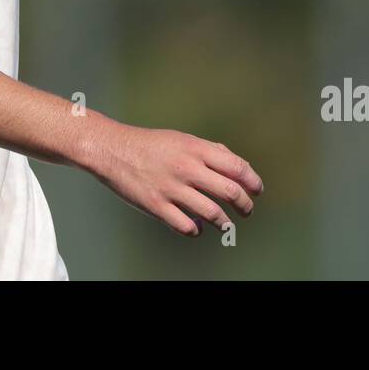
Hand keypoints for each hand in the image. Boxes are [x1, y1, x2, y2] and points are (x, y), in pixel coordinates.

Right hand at [84, 118, 262, 235]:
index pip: (237, 167)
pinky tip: (197, 228)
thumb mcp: (182, 139)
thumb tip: (235, 165)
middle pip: (231, 192)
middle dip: (245, 206)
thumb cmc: (149, 144)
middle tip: (247, 211)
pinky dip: (197, 231)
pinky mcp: (156, 206)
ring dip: (225, 224)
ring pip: (213, 213)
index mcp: (196, 148)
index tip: (257, 191)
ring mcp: (172, 188)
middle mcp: (187, 167)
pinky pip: (186, 226)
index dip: (253, 181)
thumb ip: (209, 150)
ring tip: (227, 226)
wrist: (112, 149)